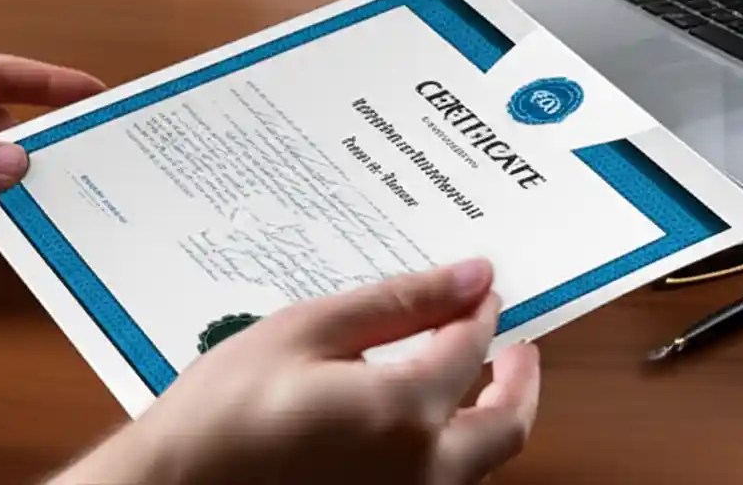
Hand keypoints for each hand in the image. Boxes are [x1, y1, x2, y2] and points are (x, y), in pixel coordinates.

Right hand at [55, 259, 540, 484]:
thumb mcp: (307, 332)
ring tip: (474, 376)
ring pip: (481, 463)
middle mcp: (421, 471)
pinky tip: (421, 420)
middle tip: (516, 346)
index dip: (481, 310)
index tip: (479, 289)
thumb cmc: (222, 415)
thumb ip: (398, 303)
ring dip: (490, 417)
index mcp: (405, 412)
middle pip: (508, 425)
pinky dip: (451, 449)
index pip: (472, 347)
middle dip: (520, 378)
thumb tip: (470, 276)